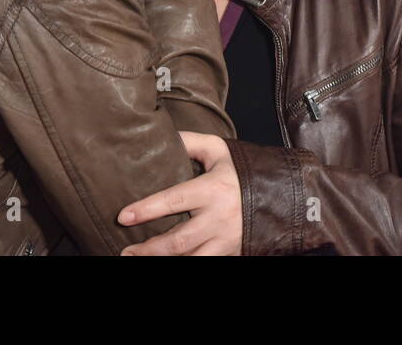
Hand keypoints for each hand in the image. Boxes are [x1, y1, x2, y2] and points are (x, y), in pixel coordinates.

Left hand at [118, 131, 241, 255]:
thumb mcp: (218, 150)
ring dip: (161, 262)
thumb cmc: (241, 172)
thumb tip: (164, 137)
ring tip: (137, 260)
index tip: (123, 216)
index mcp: (213, 190)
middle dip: (149, 249)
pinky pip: (203, 264)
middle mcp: (218, 218)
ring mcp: (224, 240)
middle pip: (179, 241)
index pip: (174, 200)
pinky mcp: (229, 253)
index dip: (147, 209)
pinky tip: (165, 263)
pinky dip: (183, 265)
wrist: (278, 197)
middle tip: (125, 251)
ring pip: (190, 259)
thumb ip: (190, 142)